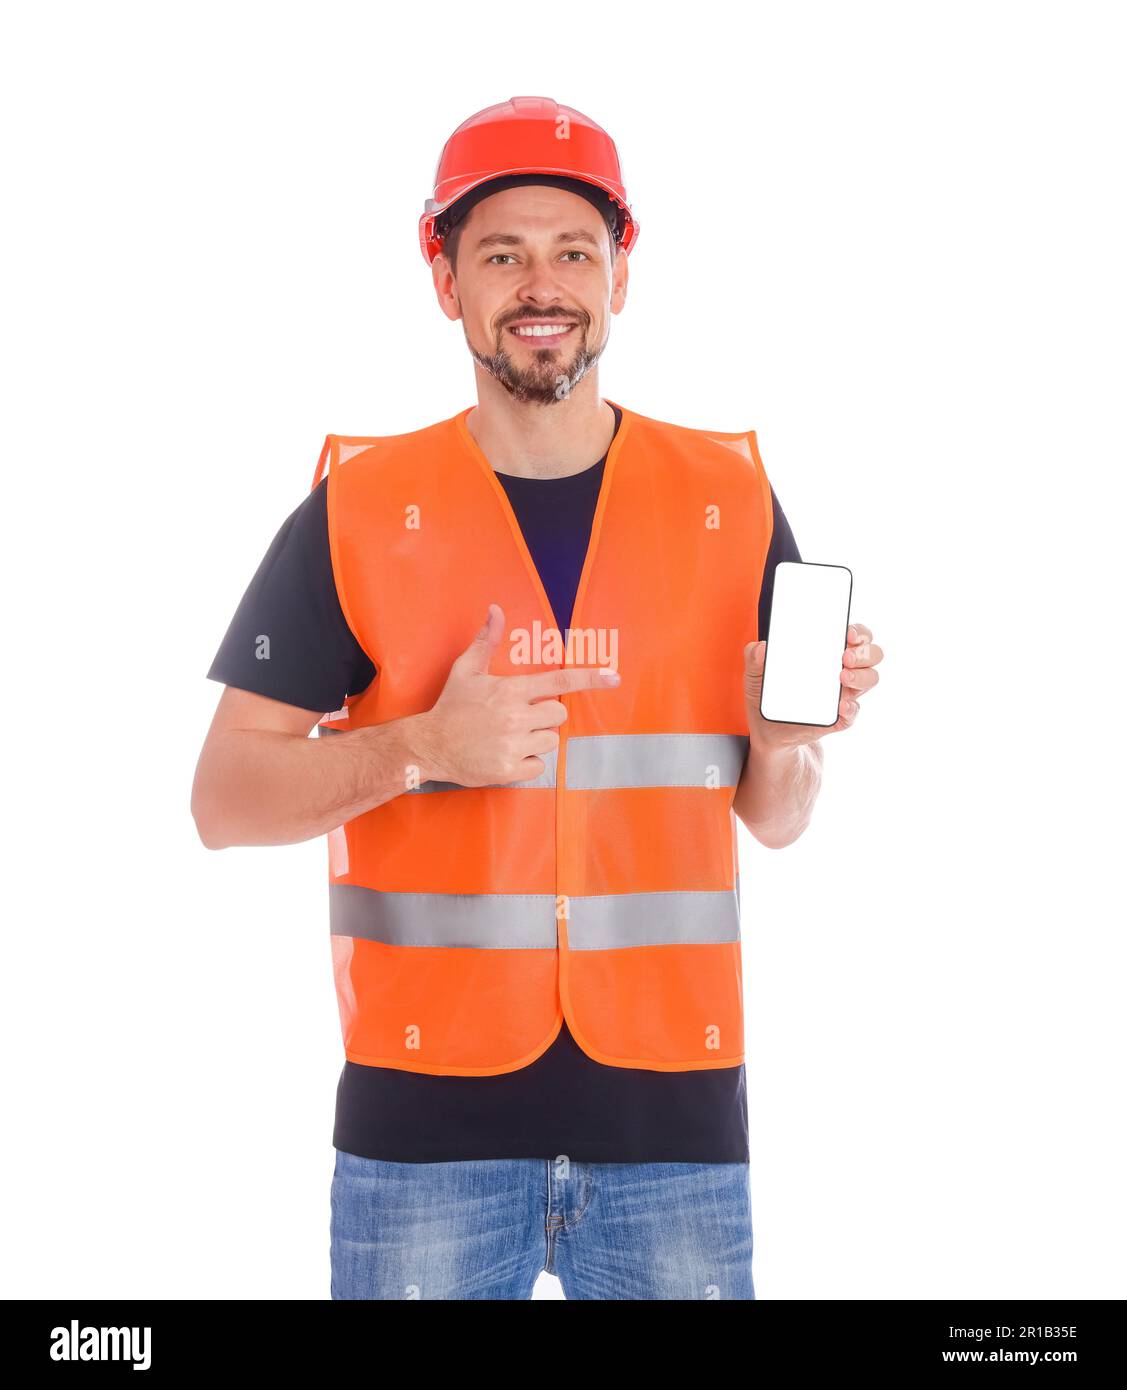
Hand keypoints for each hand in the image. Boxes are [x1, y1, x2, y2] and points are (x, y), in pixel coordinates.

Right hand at [413, 603, 620, 786]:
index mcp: (510, 690)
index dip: (591, 678)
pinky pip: (538, 765)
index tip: (613, 677)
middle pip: (560, 715)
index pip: (560, 682)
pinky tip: (505, 755)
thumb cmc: (451, 706)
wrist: (429, 745)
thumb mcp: (466, 669)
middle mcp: (516, 717)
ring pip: (550, 740)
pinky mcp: (509, 770)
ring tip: (508, 737)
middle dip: (547, 715)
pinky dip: (527, 762)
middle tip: (521, 717)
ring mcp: (513, 745)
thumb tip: (496, 609)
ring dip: (536, 739)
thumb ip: (486, 641)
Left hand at [743, 621, 882, 753]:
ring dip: (861, 675)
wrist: (767, 731)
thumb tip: (761, 647)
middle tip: (845, 655)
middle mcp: (841, 671)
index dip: (859, 632)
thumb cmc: (767, 696)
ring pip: (870, 679)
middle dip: (864, 652)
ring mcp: (842, 694)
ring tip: (842, 675)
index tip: (848, 631)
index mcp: (826, 653)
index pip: (855, 636)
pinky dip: (851, 708)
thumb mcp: (754, 674)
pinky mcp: (838, 718)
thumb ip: (754, 657)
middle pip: (872, 654)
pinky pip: (853, 713)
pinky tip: (840, 705)